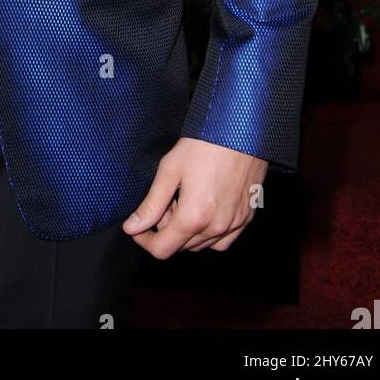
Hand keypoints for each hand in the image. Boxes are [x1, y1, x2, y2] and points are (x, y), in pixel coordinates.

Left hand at [122, 137, 268, 257]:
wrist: (239, 129)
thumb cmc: (204, 145)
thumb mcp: (169, 170)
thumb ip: (151, 204)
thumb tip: (132, 227)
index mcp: (194, 217)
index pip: (163, 249)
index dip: (145, 240)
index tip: (138, 226)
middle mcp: (216, 227)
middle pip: (182, 247)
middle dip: (167, 229)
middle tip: (167, 198)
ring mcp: (235, 224)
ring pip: (202, 245)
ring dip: (188, 231)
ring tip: (185, 199)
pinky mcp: (247, 218)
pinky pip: (223, 240)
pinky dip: (210, 232)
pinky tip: (204, 208)